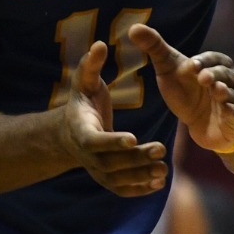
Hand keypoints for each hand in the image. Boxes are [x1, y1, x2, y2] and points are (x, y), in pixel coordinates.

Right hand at [56, 41, 167, 196]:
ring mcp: (96, 170)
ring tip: (164, 168)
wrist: (69, 134)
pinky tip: (159, 183)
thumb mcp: (84, 84)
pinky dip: (139, 190)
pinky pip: (121, 189)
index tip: (133, 137)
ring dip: (141, 176)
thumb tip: (100, 44)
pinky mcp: (106, 180)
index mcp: (82, 131)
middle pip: (112, 161)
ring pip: (118, 179)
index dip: (113, 140)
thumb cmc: (82, 104)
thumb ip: (91, 66)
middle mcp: (87, 155)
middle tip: (162, 148)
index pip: (95, 140)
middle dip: (136, 158)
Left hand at [129, 23, 233, 153]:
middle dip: (215, 74)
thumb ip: (155, 48)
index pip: (214, 58)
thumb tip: (133, 27)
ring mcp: (233, 100)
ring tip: (217, 90)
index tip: (192, 65)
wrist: (201, 124)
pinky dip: (233, 111)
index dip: (204, 61)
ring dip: (226, 91)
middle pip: (227, 73)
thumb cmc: (187, 93)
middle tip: (202, 78)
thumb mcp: (169, 69)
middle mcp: (228, 81)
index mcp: (215, 66)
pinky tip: (226, 109)